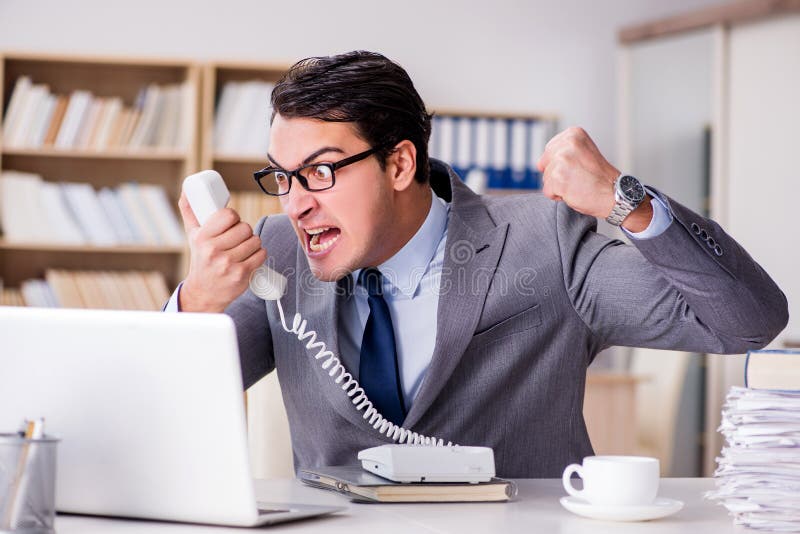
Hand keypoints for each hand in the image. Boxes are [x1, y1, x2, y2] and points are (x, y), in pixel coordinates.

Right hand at [177, 192, 266, 312]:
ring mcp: (228, 263)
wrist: (204, 293)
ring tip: (243, 248)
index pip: (228, 215)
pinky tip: (250, 257)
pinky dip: (259, 254)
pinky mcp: (242, 274)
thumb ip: (190, 212)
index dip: (233, 217)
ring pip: (255, 240)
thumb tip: (186, 190)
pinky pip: (261, 254)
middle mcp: (214, 250)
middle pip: (245, 227)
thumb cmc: (201, 260)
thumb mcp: (192, 236)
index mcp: (202, 238)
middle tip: (238, 237)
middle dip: (244, 231)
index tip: (231, 223)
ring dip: (253, 242)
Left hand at [537, 127, 652, 231]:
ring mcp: (562, 161)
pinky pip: (547, 191)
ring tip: (578, 184)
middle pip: (545, 164)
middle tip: (578, 177)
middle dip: (557, 174)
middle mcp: (567, 144)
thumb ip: (562, 151)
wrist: (615, 194)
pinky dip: (558, 196)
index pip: (549, 150)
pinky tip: (575, 192)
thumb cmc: (600, 177)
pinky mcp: (558, 179)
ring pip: (546, 178)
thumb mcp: (583, 152)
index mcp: (573, 134)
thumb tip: (539, 164)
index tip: (578, 166)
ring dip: (559, 186)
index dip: (560, 163)